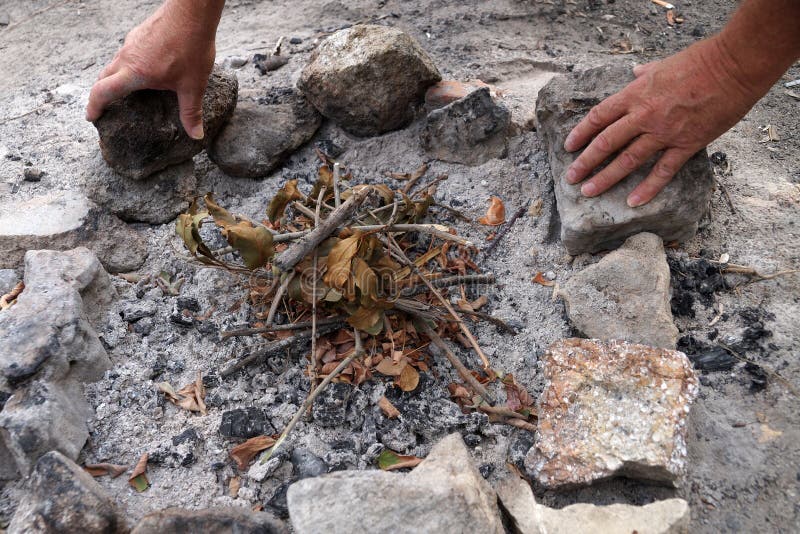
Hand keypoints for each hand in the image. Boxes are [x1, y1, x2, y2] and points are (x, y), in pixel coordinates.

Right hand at [85, 1, 217, 138]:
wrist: (192, 13)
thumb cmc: (191, 48)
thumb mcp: (193, 86)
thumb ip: (191, 112)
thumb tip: (195, 134)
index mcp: (135, 73)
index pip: (103, 92)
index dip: (94, 106)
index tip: (91, 117)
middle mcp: (127, 57)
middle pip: (104, 77)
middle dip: (100, 94)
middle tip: (103, 107)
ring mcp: (132, 43)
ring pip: (115, 63)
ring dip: (113, 78)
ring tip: (123, 90)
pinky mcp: (140, 33)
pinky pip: (127, 53)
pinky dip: (127, 65)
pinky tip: (142, 69)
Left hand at [563, 37, 760, 206]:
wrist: (734, 66)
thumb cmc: (701, 60)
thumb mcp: (663, 63)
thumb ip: (645, 73)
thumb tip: (634, 71)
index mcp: (635, 94)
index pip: (599, 117)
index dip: (581, 133)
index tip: (569, 146)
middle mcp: (643, 115)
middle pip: (606, 143)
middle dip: (585, 162)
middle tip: (571, 178)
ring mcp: (663, 132)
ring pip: (627, 160)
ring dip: (605, 178)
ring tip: (588, 192)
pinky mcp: (686, 144)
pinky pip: (662, 171)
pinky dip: (647, 189)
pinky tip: (633, 202)